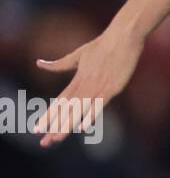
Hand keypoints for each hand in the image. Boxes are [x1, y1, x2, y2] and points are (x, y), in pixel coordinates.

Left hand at [32, 25, 144, 145]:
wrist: (123, 36)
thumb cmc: (103, 44)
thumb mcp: (78, 54)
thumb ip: (60, 64)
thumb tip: (39, 63)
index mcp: (77, 78)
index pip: (60, 101)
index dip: (48, 116)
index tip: (37, 129)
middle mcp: (85, 84)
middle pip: (67, 109)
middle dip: (55, 126)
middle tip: (45, 142)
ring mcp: (99, 86)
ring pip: (80, 109)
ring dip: (68, 125)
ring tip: (57, 138)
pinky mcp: (113, 87)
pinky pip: (100, 104)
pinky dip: (91, 114)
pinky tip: (84, 127)